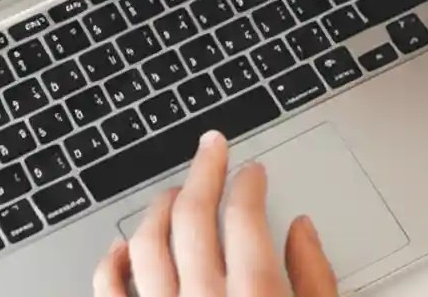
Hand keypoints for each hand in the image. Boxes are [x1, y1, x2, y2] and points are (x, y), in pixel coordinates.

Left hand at [93, 131, 337, 296]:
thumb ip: (317, 279)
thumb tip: (303, 231)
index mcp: (257, 295)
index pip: (244, 216)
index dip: (248, 183)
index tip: (252, 171)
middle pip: (193, 216)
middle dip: (203, 170)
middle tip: (211, 147)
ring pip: (147, 245)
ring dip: (160, 209)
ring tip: (176, 192)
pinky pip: (110, 289)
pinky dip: (112, 262)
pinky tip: (124, 247)